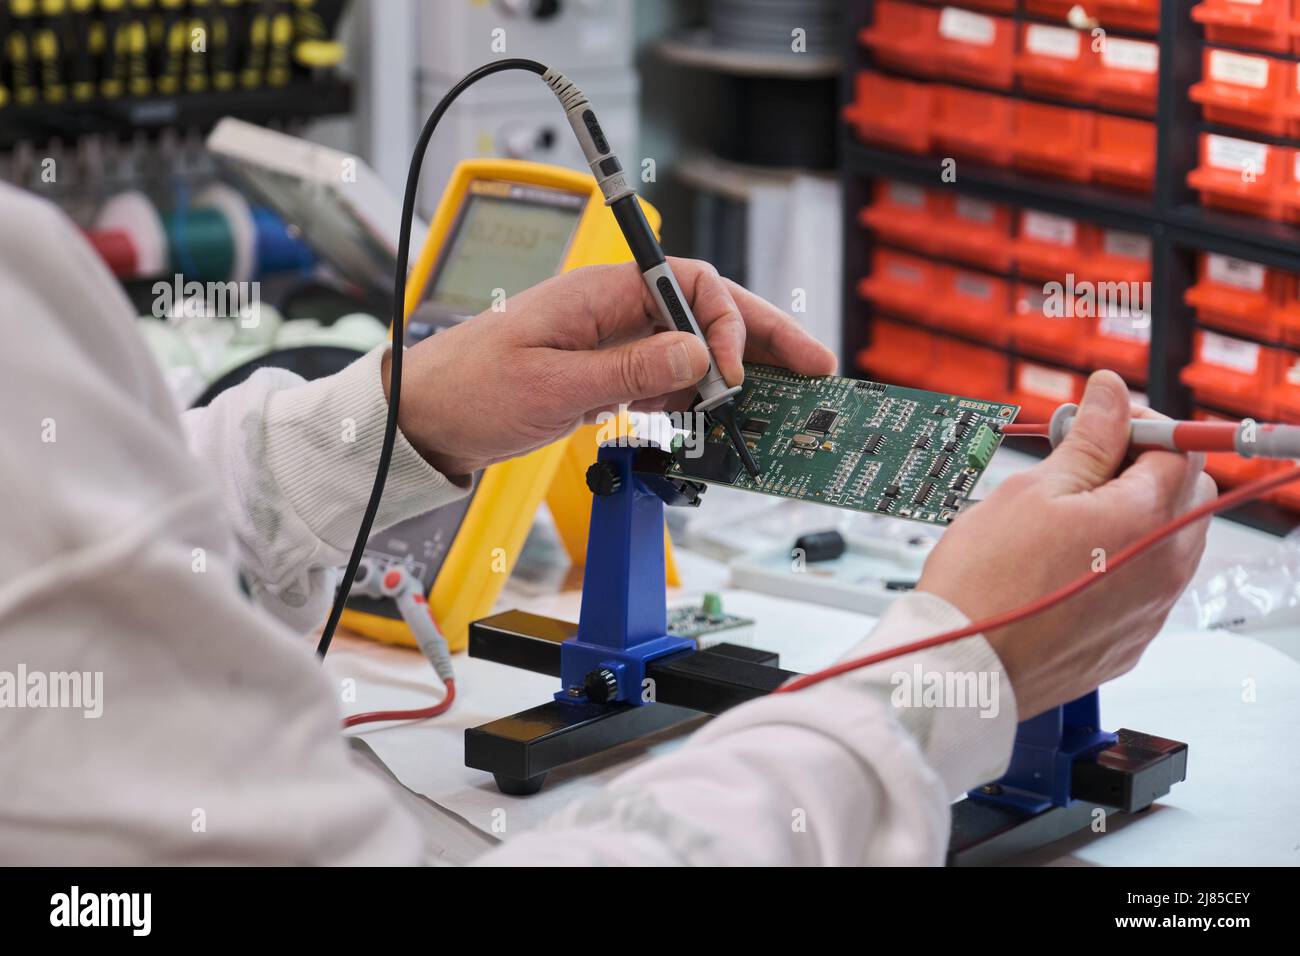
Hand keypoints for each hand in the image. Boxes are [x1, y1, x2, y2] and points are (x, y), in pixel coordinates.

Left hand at [385, 258, 836, 475]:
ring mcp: (611, 340)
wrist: (424, 416)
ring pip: (691, 345)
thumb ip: (627, 371)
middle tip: (813, 368)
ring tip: (773, 402)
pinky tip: (705, 419)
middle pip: (705, 309)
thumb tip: (695, 356)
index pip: (691, 283)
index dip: (726, 325)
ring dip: (730, 374)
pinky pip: (665, 376)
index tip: (733, 376)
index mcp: (599, 292)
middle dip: (760, 338)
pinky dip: (692, 398)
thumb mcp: (551, 385)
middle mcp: (612, 309)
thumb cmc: (469, 388)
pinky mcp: (605, 371)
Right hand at [916, 371, 1216, 719]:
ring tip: (1066, 515)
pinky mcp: (1130, 641)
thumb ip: (1089, 439)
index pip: (1178, 450)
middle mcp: (1165, 568)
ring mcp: (1151, 610)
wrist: (963, 667)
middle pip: (1185, 494)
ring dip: (1133, 515)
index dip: (1138, 426)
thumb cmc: (986, 581)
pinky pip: (1144, 586)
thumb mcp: (1034, 489)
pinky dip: (1119, 562)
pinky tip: (1066, 562)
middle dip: (1143, 467)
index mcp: (1146, 520)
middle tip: (1082, 463)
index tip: (1098, 425)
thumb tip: (1113, 396)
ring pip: (1169, 541)